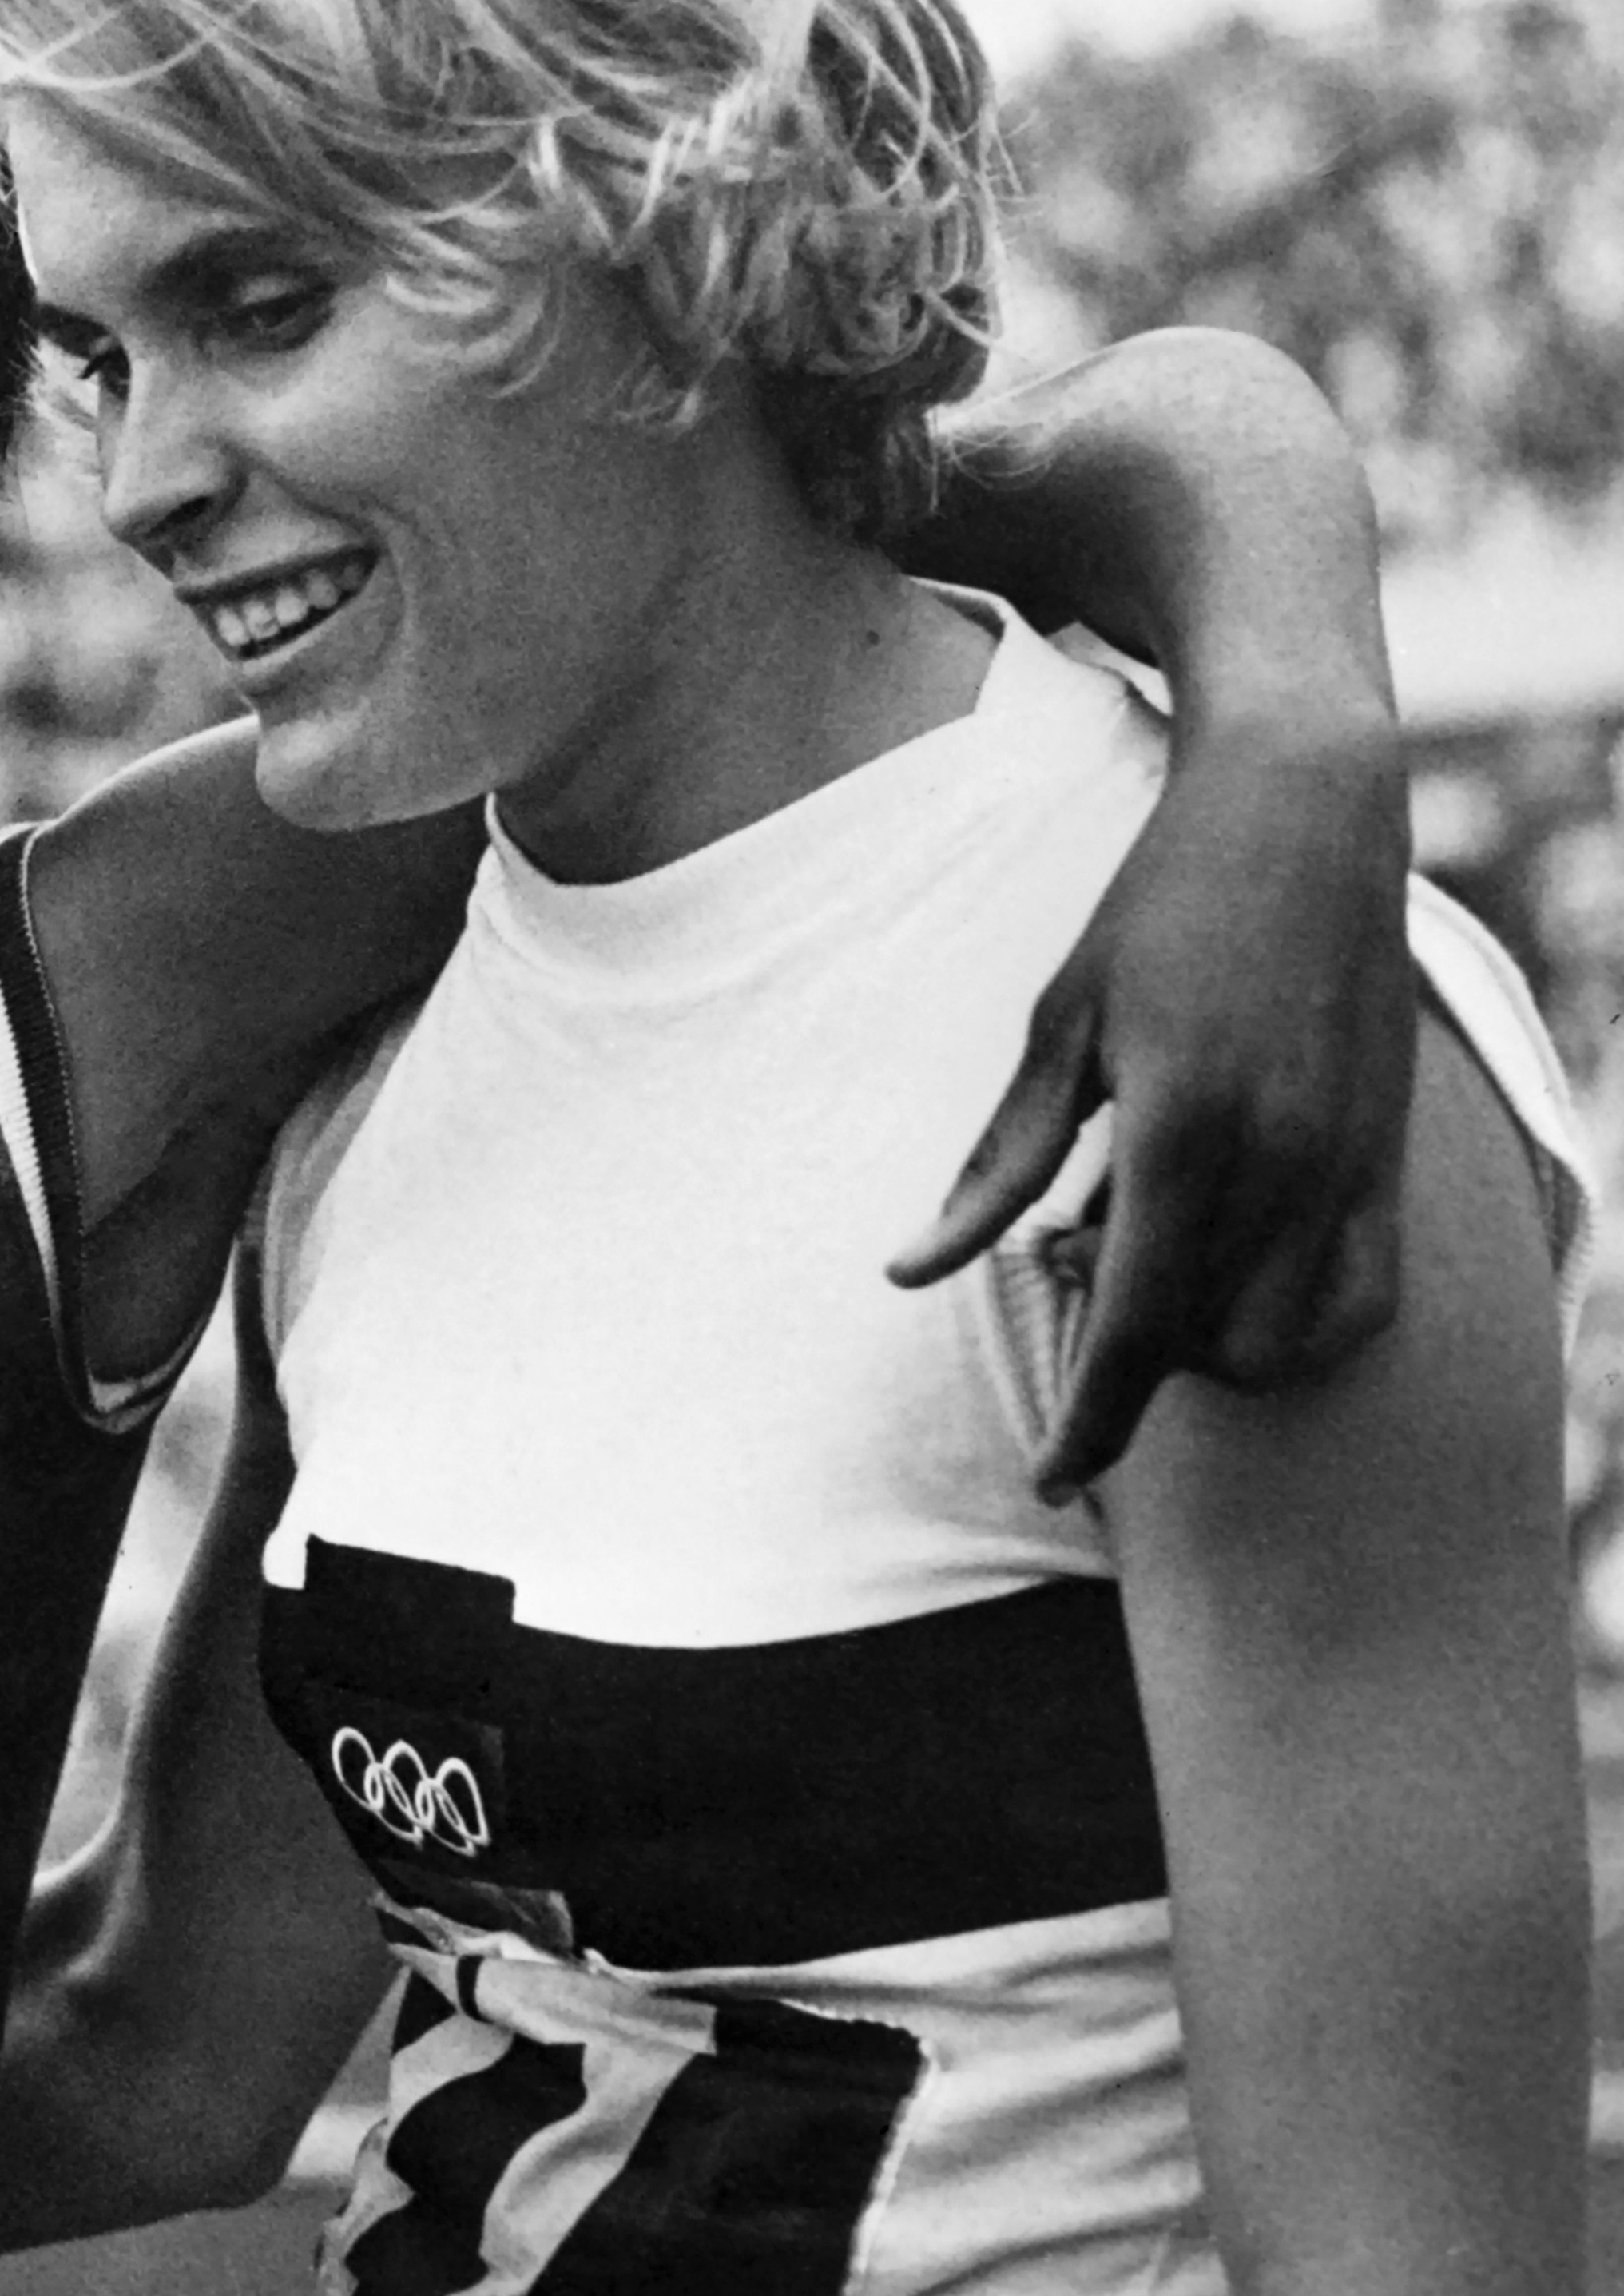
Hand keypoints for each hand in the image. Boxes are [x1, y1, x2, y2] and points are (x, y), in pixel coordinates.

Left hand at [890, 726, 1411, 1494]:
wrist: (1301, 817)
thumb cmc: (1159, 910)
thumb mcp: (1056, 1030)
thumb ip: (995, 1169)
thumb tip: (905, 1274)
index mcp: (1182, 1136)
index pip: (1131, 1332)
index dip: (1088, 1424)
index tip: (1052, 1478)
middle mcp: (1282, 1166)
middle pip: (1200, 1350)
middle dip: (1128, 1354)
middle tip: (1077, 1250)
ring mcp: (1350, 1166)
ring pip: (1283, 1345)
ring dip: (1206, 1342)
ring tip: (1149, 1244)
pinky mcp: (1389, 1157)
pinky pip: (1359, 1302)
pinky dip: (1295, 1324)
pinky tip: (1232, 1264)